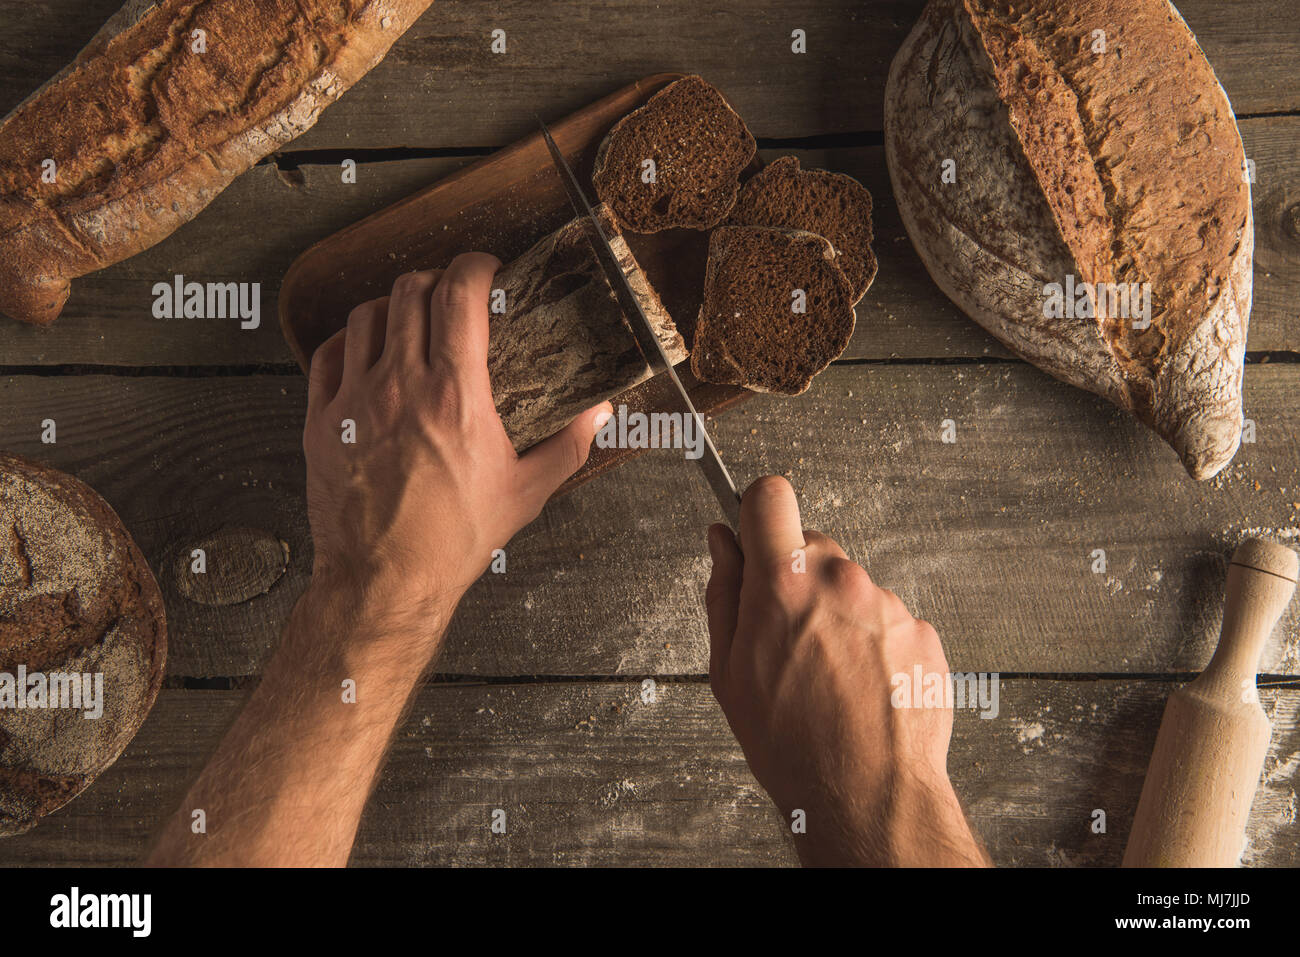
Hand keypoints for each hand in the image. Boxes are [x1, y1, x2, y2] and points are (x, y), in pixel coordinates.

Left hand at [302, 254, 610, 650]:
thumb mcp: (526, 493)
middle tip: (453, 296)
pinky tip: (368, 354)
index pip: (460, 294)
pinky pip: (328, 354)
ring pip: (366, 314)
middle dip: (437, 280)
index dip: (475, 266)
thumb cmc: (454, 541)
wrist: (385, 581)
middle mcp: (401, 386)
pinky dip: (351, 342)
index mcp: (456, 395)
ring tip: (412, 322)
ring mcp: (355, 401)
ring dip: (394, 307)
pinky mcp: (322, 421)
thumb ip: (568, 445)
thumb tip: (601, 414)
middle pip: (411, 290)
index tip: (487, 269)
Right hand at [705, 476, 986, 866]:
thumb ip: (724, 594)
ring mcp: (888, 605)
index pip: (770, 497)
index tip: (754, 533)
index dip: (757, 512)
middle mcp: (841, 581)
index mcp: (784, 583)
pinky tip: (861, 690)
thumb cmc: (792, 744)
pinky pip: (887, 620)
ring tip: (827, 679)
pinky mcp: (921, 631)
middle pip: (813, 545)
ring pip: (852, 587)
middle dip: (796, 578)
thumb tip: (722, 543)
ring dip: (837, 617)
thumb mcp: (728, 672)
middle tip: (785, 639)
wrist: (866, 796)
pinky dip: (873, 645)